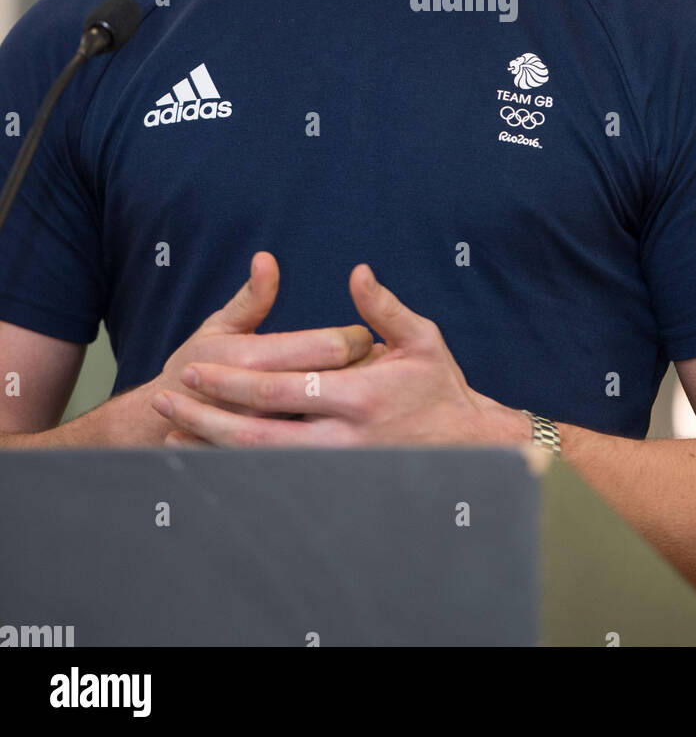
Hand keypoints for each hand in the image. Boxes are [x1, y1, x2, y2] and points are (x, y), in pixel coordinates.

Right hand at [151, 251, 376, 445]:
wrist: (158, 423)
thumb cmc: (194, 365)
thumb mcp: (219, 325)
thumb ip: (252, 296)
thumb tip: (267, 258)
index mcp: (255, 357)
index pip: (331, 346)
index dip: (357, 337)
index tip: (363, 335)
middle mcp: (264, 396)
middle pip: (339, 378)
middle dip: (363, 366)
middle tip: (374, 357)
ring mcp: (269, 429)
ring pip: (334, 413)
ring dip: (353, 397)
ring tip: (363, 386)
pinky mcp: (272, 453)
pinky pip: (318, 441)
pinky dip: (338, 427)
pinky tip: (345, 418)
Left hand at [152, 261, 526, 447]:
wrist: (470, 448)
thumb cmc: (441, 388)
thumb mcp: (421, 339)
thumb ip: (384, 308)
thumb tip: (357, 272)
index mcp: (360, 394)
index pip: (280, 389)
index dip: (231, 381)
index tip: (193, 369)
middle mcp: (345, 436)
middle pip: (259, 432)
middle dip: (206, 417)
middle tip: (166, 401)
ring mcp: (339, 467)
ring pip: (262, 465)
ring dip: (213, 450)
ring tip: (171, 437)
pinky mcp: (338, 483)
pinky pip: (278, 481)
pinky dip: (238, 472)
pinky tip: (209, 463)